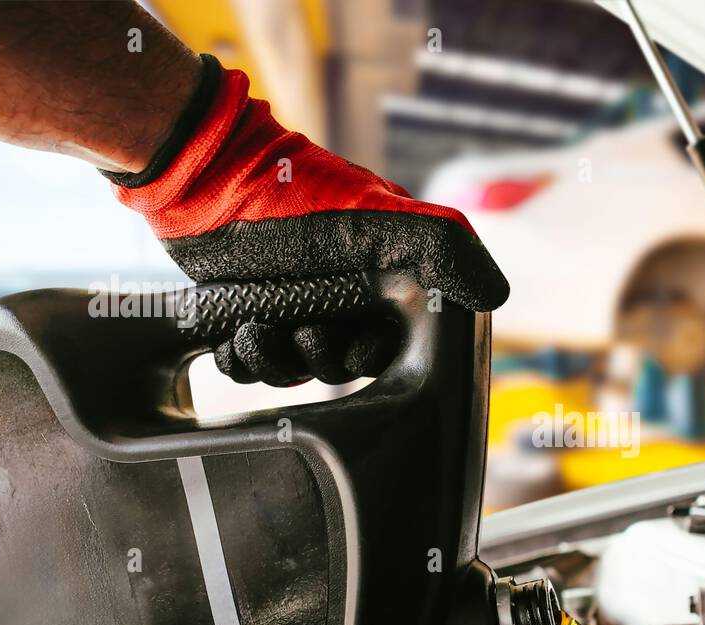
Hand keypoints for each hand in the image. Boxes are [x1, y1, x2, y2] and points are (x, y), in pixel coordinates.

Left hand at [108, 55, 507, 385]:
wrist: (206, 176)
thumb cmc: (297, 198)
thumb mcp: (382, 221)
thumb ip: (446, 251)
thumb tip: (497, 296)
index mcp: (383, 279)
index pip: (395, 346)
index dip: (375, 360)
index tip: (353, 349)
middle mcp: (341, 295)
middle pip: (343, 365)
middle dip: (322, 362)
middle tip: (303, 334)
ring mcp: (292, 304)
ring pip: (294, 368)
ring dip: (276, 363)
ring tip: (257, 332)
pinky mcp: (246, 311)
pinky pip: (249, 361)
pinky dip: (241, 360)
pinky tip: (234, 341)